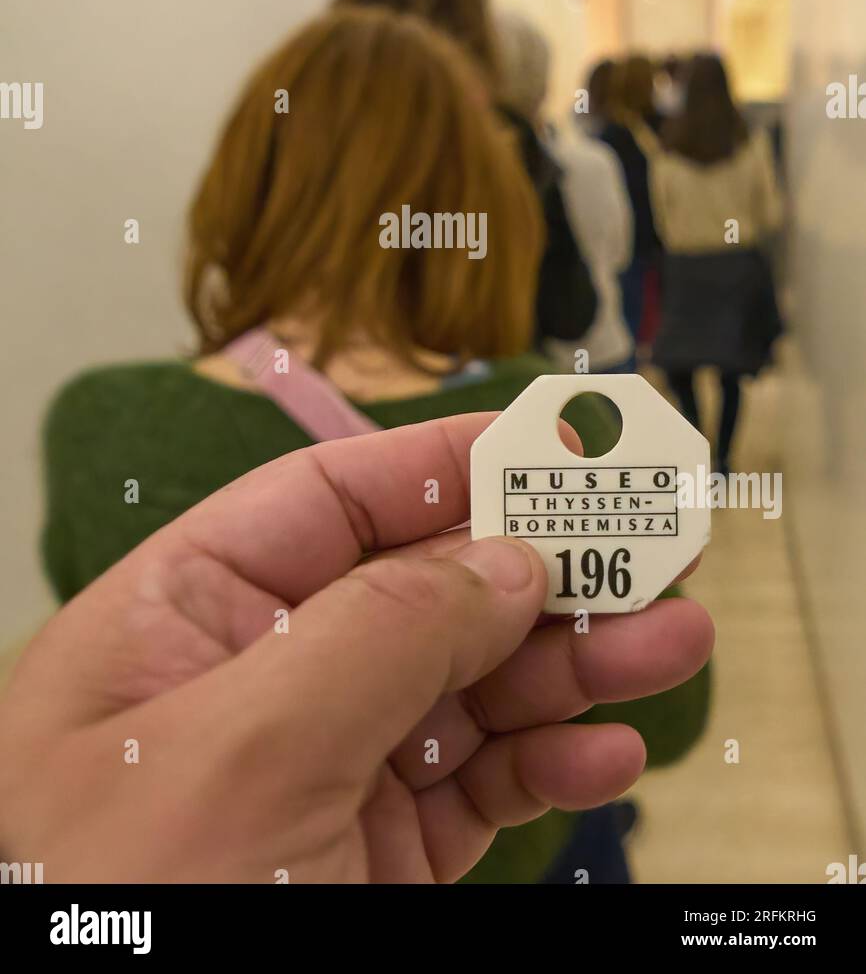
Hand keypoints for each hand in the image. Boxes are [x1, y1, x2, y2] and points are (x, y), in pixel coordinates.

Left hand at [0, 413, 712, 882]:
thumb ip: (379, 632)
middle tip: (652, 549)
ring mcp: (319, 775)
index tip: (554, 444)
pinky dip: (548, 768)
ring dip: (574, 666)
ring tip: (673, 643)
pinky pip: (478, 789)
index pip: (326, 503)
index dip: (444, 463)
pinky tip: (607, 756)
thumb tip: (504, 562)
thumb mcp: (244, 750)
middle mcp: (254, 686)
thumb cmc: (129, 914)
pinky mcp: (373, 858)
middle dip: (539, 570)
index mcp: (179, 621)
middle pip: (421, 590)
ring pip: (469, 690)